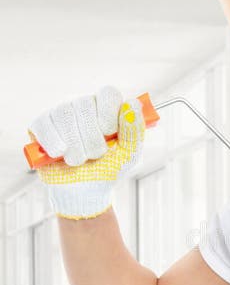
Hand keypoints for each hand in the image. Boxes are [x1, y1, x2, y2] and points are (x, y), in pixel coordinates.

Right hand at [28, 86, 144, 218]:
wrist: (85, 192)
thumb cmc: (109, 168)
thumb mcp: (129, 153)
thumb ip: (134, 130)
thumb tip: (132, 104)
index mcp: (107, 108)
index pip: (107, 93)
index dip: (108, 113)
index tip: (110, 133)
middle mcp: (84, 105)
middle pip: (85, 105)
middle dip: (92, 138)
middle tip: (95, 155)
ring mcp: (61, 113)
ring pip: (65, 115)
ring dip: (75, 145)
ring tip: (79, 160)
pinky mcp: (41, 124)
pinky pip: (44, 125)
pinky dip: (55, 143)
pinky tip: (61, 154)